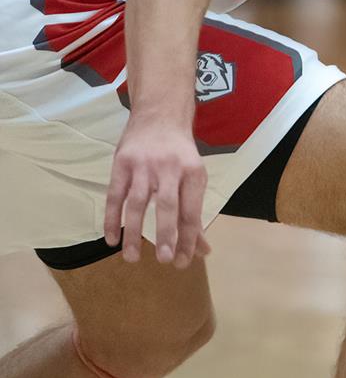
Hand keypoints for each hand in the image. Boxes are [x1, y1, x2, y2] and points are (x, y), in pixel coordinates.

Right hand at [104, 116, 208, 266]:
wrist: (159, 115)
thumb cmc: (179, 154)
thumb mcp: (194, 178)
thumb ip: (194, 215)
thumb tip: (202, 250)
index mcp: (194, 173)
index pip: (192, 211)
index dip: (189, 238)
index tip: (184, 262)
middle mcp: (170, 168)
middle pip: (168, 206)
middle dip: (166, 234)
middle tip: (164, 260)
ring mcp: (144, 166)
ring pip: (137, 203)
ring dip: (134, 232)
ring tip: (132, 258)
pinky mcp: (121, 164)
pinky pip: (114, 196)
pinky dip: (111, 218)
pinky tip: (111, 239)